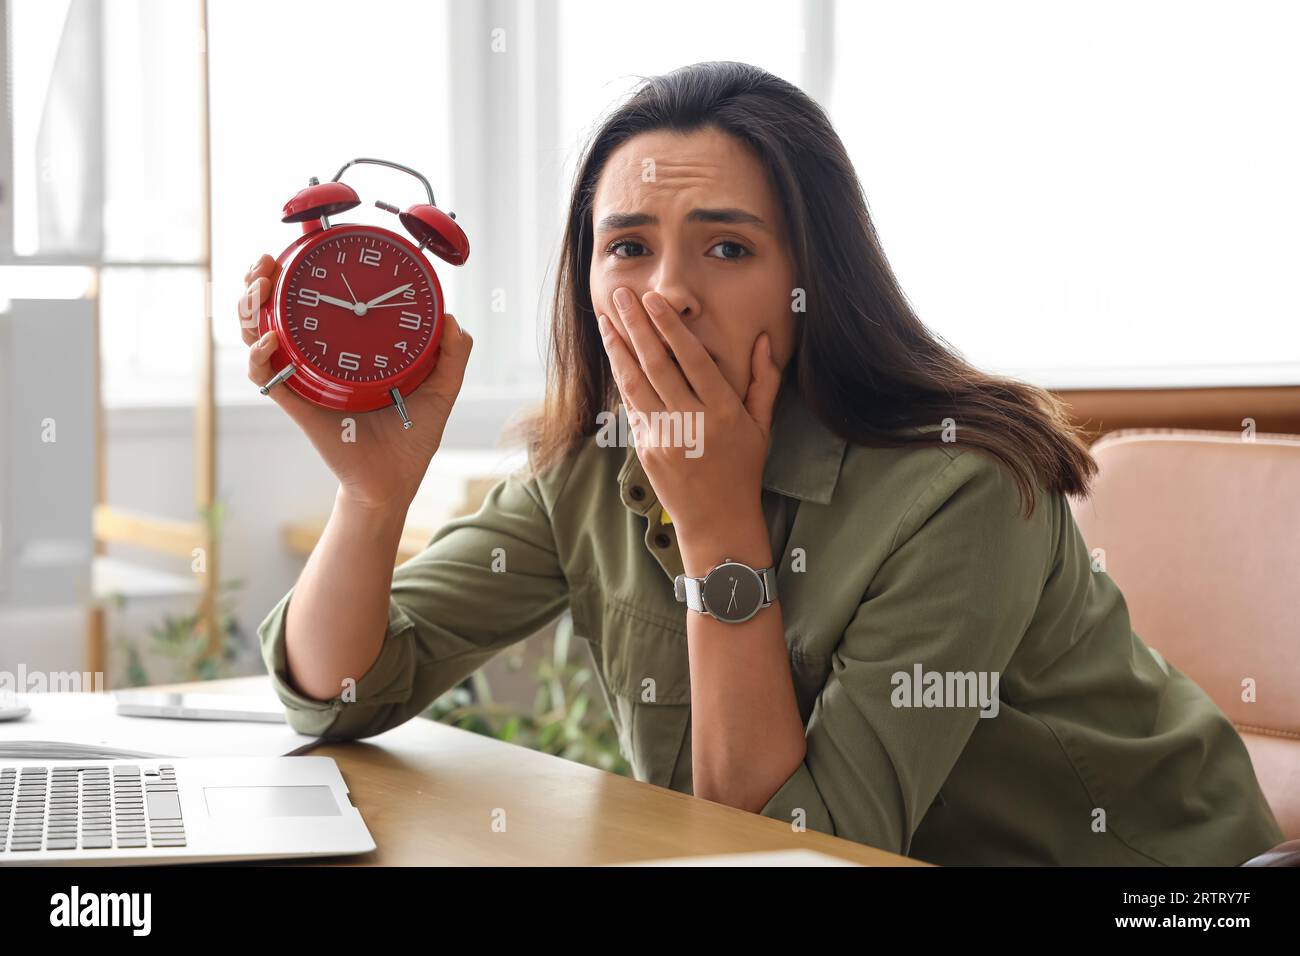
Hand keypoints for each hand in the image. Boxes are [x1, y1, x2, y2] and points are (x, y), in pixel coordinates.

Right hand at [238, 254, 473, 511]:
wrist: (395, 481)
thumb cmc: (412, 436)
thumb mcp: (440, 388)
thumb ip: (452, 354)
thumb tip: (452, 318)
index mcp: (342, 349)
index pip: (310, 304)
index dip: (295, 276)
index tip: (298, 251)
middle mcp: (315, 361)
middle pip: (271, 311)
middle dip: (258, 281)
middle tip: (266, 262)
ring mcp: (301, 380)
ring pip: (256, 335)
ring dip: (250, 306)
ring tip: (260, 285)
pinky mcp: (297, 403)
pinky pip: (265, 375)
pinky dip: (260, 354)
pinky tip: (269, 339)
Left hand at [598, 286, 781, 536]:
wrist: (717, 521)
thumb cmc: (743, 470)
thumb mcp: (762, 426)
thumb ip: (764, 381)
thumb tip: (763, 340)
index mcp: (723, 412)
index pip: (693, 359)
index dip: (671, 327)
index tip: (655, 300)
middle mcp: (692, 423)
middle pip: (657, 365)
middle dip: (636, 326)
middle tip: (621, 294)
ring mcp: (665, 438)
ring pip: (635, 383)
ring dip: (618, 348)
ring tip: (605, 318)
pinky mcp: (646, 450)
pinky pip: (631, 407)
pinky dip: (620, 378)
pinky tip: (613, 355)